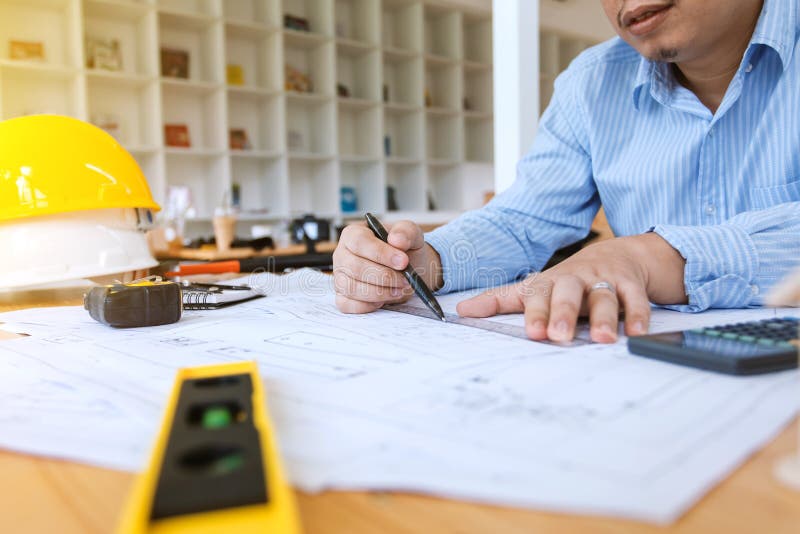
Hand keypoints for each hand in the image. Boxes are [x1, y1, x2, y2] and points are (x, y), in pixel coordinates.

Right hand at [333, 220, 442, 313]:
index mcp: (353, 234)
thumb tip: (397, 239)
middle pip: (355, 267)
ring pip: (351, 288)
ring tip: (398, 289)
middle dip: (385, 276)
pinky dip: (368, 305)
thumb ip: (405, 231)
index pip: (359, 242)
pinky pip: (347, 305)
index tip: (403, 261)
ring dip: (379, 292)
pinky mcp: (343, 296)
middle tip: (406, 279)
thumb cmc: (404, 250)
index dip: (381, 253)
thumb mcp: (410, 234)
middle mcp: (342, 255)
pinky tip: (384, 299)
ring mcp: (340, 277)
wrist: (408, 270)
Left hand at [457, 234, 686, 342]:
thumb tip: (462, 310)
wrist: (616, 255)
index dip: (535, 313)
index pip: (538, 295)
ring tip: (602, 339)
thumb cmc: (566, 280)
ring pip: (604, 296)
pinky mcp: (631, 284)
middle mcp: (576, 280)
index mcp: (549, 283)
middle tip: (559, 335)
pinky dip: (639, 315)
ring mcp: (604, 280)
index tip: (533, 332)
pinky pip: (637, 299)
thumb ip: (499, 301)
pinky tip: (638, 333)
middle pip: (569, 293)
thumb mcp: (533, 288)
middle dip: (564, 313)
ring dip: (604, 317)